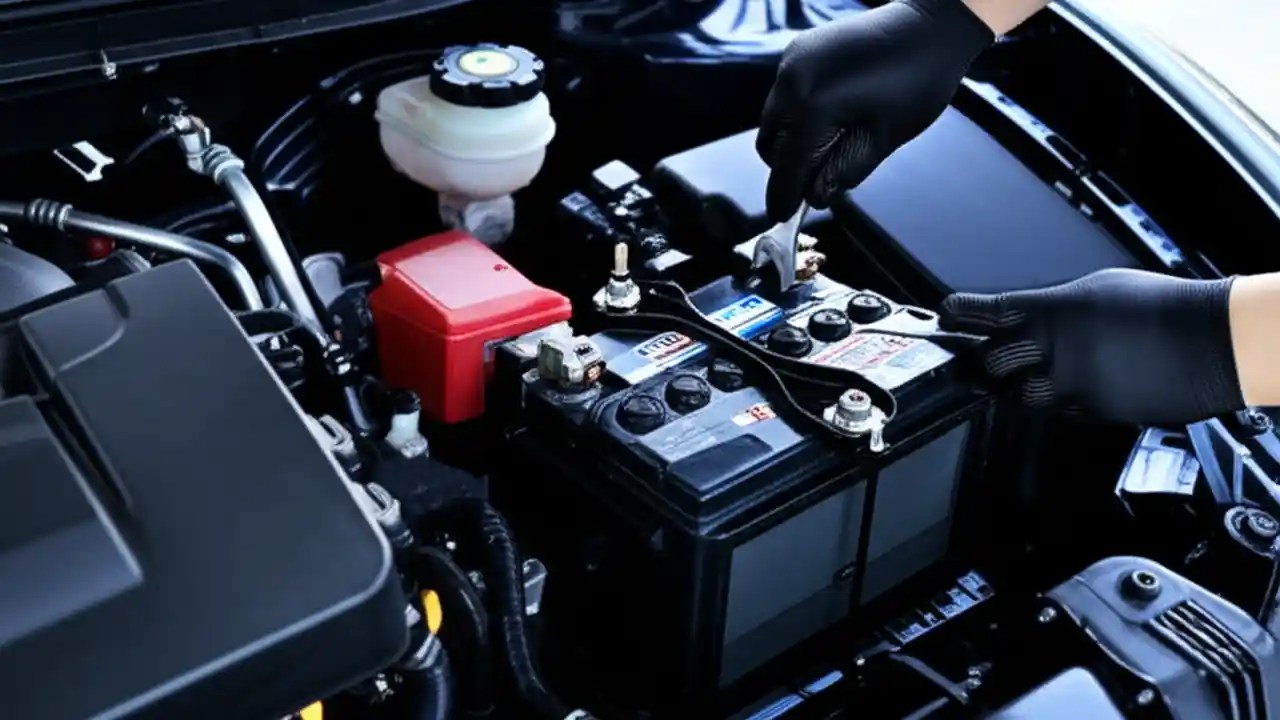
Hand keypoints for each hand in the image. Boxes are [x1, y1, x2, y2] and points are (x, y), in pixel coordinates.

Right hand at [757, 0, 993, 222]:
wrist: (928, 26)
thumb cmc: (918, 80)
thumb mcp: (884, 138)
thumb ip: (844, 171)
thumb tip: (814, 194)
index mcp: (812, 105)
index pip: (787, 166)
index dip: (784, 197)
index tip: (781, 215)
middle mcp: (791, 80)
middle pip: (771, 144)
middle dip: (788, 167)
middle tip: (816, 179)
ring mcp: (791, 62)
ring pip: (774, 120)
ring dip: (792, 140)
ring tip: (830, 144)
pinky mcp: (798, 51)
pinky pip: (784, 95)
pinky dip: (797, 114)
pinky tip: (830, 115)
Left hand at [939, 268, 1244, 425]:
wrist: (1211, 341)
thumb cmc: (1160, 306)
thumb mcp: (1097, 289)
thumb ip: (1055, 307)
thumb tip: (1030, 315)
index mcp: (1052, 311)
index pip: (987, 312)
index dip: (960, 314)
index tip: (944, 313)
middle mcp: (1054, 351)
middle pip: (989, 364)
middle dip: (981, 362)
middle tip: (977, 358)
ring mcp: (1071, 386)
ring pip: (1021, 396)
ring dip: (1019, 387)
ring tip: (1028, 375)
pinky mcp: (1092, 412)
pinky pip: (1059, 411)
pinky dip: (1059, 401)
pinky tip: (1076, 386)